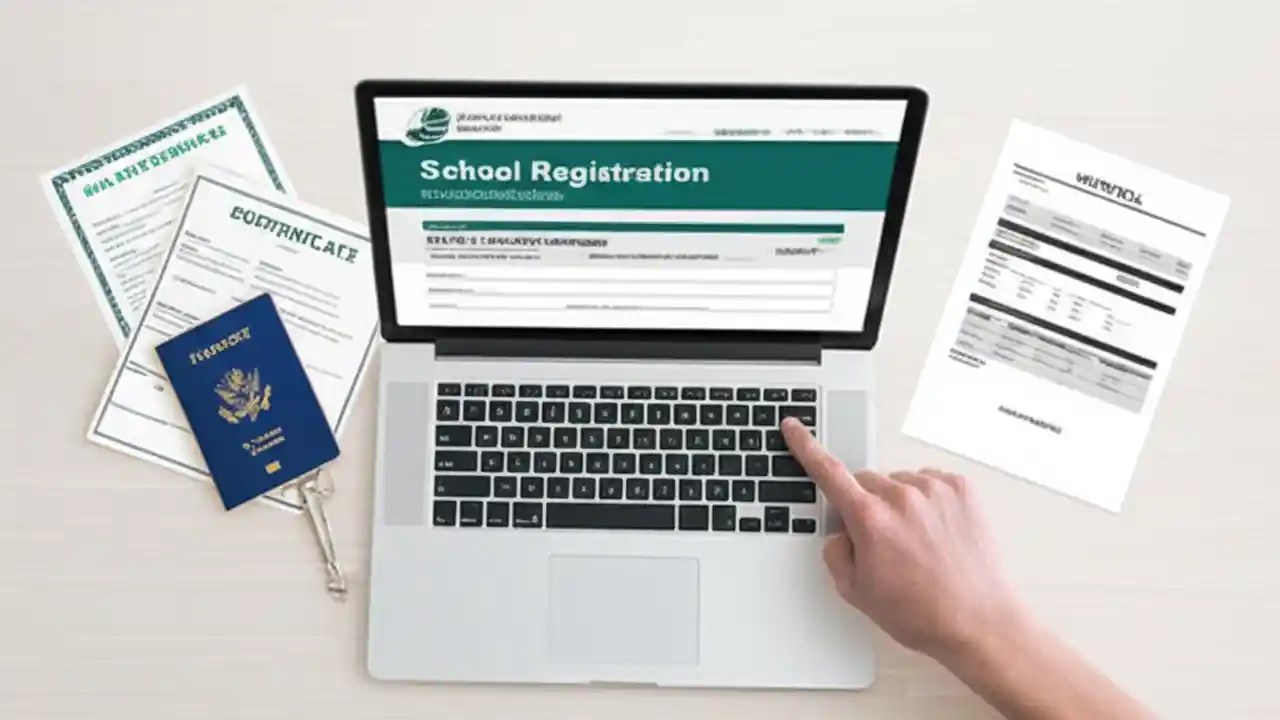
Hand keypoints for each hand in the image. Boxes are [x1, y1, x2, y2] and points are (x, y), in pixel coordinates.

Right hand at [781, 418, 1023, 658]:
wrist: (977, 622)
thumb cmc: (920, 612)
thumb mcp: (856, 591)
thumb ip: (836, 551)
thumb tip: (841, 531)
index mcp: (869, 519)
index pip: (827, 472)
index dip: (805, 446)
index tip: (794, 427)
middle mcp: (901, 497)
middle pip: (865, 482)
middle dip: (866, 506)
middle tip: (883, 543)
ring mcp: (934, 490)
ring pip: (899, 482)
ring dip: (899, 503)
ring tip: (916, 542)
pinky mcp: (961, 489)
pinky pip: (930, 482)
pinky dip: (927, 501)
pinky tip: (935, 532)